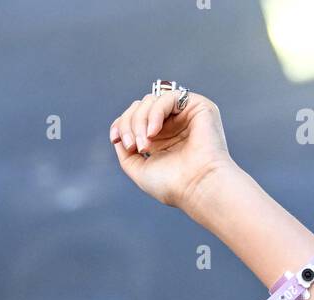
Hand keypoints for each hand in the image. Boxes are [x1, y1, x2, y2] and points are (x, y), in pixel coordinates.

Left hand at [109, 88, 233, 210]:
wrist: (197, 187)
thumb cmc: (173, 185)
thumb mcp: (139, 170)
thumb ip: (125, 153)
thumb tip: (118, 133)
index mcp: (161, 140)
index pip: (135, 119)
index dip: (121, 123)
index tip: (116, 138)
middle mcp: (172, 125)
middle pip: (140, 107)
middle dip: (129, 124)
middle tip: (133, 146)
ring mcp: (184, 115)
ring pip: (150, 101)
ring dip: (140, 121)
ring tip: (144, 145)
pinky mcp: (197, 106)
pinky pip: (167, 97)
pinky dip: (155, 112)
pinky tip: (153, 132)